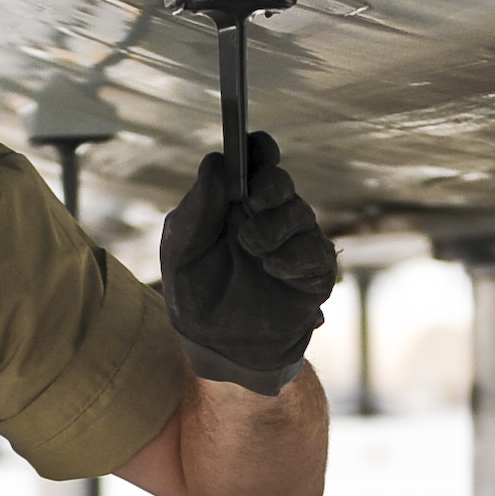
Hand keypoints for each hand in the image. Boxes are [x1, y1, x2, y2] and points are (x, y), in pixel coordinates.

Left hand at [157, 130, 336, 392]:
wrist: (217, 349)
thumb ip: (197, 209)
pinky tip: (273, 269)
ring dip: (274, 227)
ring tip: (252, 249)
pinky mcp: (312, 274)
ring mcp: (292, 243)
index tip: (257, 146)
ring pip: (299, 213)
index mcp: (234, 203)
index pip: (254, 163)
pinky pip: (313, 253)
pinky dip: (292, 257)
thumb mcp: (181, 252)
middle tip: (252, 202)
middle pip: (279, 181)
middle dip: (270, 186)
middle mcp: (267, 216)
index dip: (259, 149)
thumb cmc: (195, 296)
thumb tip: (215, 163)